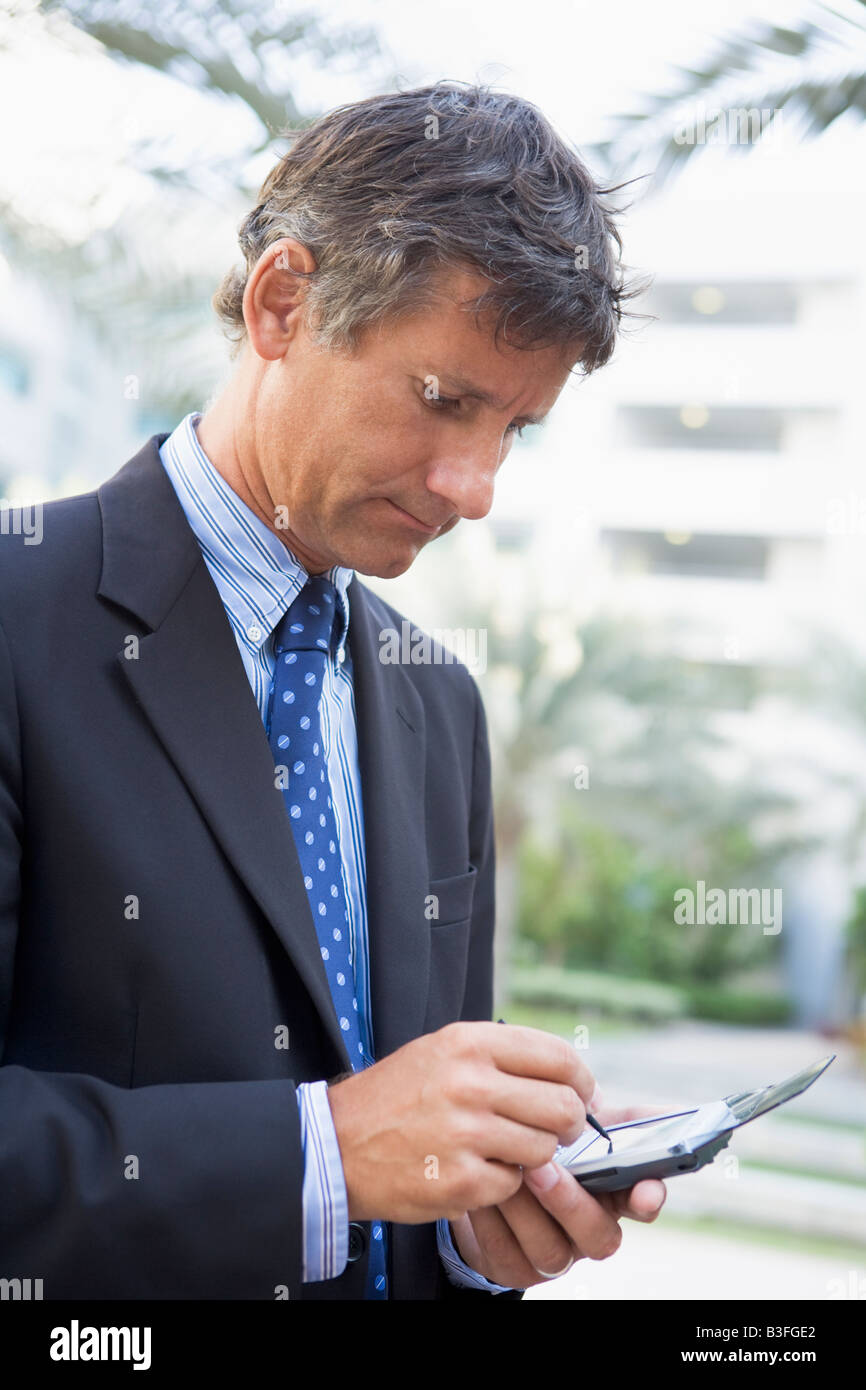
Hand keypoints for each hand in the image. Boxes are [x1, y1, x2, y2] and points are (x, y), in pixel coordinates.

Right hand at [325, 1021, 596, 1223]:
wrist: (337, 1144)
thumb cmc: (397, 1096)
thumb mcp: (443, 1050)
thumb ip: (501, 1055)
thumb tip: (567, 1073)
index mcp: (469, 1043)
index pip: (558, 1057)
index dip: (581, 1080)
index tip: (582, 1094)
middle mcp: (470, 1083)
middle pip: (562, 1107)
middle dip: (568, 1123)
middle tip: (554, 1130)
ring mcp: (465, 1133)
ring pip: (544, 1149)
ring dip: (534, 1155)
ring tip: (505, 1149)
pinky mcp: (461, 1180)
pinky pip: (513, 1184)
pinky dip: (502, 1183)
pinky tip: (476, 1170)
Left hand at [449, 1094, 669, 1286]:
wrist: (488, 1174)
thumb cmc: (542, 1143)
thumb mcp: (572, 1125)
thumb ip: (601, 1112)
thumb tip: (639, 1105)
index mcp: (612, 1193)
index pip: (643, 1202)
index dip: (648, 1198)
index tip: (644, 1188)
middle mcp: (589, 1230)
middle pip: (599, 1236)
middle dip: (570, 1202)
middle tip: (541, 1166)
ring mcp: (554, 1253)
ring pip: (550, 1250)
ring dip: (524, 1207)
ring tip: (503, 1166)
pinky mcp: (513, 1266)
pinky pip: (504, 1250)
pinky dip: (492, 1215)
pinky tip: (481, 1180)